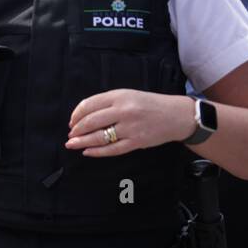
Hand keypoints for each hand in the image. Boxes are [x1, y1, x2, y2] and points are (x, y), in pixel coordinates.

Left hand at [66, 90, 193, 156]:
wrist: (177, 115)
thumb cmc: (149, 104)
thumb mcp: (128, 95)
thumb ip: (107, 103)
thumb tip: (83, 116)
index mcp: (120, 96)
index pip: (89, 105)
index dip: (76, 115)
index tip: (71, 122)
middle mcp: (124, 111)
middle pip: (91, 121)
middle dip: (77, 130)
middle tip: (70, 135)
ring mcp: (130, 127)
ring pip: (99, 137)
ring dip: (82, 141)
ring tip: (72, 144)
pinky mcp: (137, 142)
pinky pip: (112, 149)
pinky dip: (97, 152)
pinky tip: (87, 152)